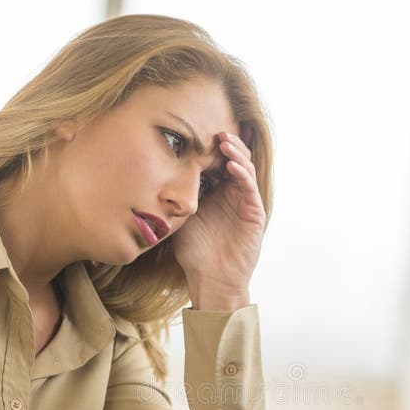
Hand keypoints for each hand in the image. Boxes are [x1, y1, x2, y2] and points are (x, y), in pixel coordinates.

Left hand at [172, 127, 265, 303]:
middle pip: (235, 159)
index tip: (196, 132)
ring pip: (245, 169)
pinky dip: (243, 174)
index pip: (217, 162)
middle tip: (214, 130)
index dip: (210, 147)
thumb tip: (153, 173)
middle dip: (227, 143)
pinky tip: (232, 165)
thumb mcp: (180, 217)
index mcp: (217, 193)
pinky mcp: (255, 214)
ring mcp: (245, 203)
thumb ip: (176, 196)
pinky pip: (250, 189)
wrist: (211, 280)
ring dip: (236, 153)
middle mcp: (233, 195)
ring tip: (224, 142)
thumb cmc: (195, 253)